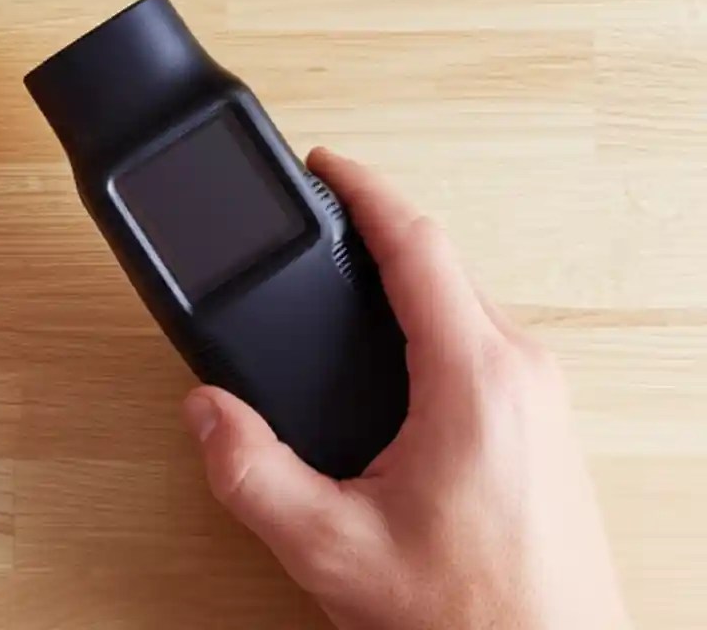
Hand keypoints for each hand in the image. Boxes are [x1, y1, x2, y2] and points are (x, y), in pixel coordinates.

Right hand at [182, 148, 628, 628]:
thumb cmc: (472, 616)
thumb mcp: (333, 550)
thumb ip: (253, 474)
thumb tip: (207, 412)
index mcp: (474, 379)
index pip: (418, 244)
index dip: (365, 191)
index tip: (326, 164)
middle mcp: (521, 371)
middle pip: (443, 260)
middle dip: (376, 227)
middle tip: (321, 214)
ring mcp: (540, 394)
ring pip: (465, 297)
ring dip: (406, 272)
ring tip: (348, 266)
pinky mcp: (542, 419)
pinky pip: (482, 334)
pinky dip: (431, 314)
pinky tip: (395, 341)